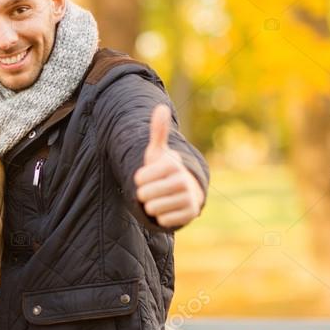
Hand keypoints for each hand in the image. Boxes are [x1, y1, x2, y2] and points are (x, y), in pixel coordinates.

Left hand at [134, 104, 204, 227]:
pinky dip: (162, 218)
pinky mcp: (190, 214)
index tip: (148, 177)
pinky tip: (169, 209)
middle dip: (144, 195)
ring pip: (153, 209)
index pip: (138, 179)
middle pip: (144, 195)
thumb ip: (157, 132)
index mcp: (172, 165)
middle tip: (154, 190)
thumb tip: (161, 107)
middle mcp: (183, 180)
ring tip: (161, 199)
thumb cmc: (164, 171)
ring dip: (152, 206)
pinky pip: (163, 221)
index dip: (138, 180)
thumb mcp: (157, 152)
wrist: (184, 191)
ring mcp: (189, 198)